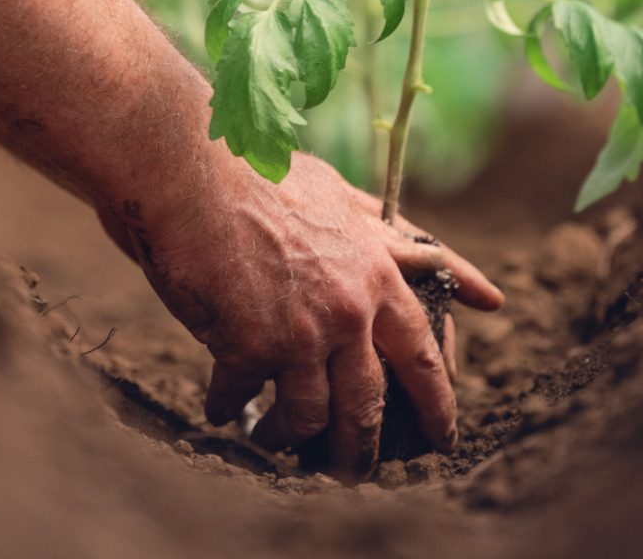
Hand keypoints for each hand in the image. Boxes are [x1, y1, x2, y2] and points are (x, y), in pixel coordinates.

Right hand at [104, 147, 502, 479]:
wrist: (194, 169)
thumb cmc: (260, 171)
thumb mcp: (335, 190)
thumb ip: (375, 225)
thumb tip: (415, 244)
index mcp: (378, 267)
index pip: (427, 341)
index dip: (442, 387)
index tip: (448, 421)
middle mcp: (352, 306)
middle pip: (374, 399)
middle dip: (368, 445)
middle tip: (361, 472)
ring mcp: (305, 331)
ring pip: (312, 416)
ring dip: (292, 438)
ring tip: (276, 444)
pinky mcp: (252, 347)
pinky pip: (245, 400)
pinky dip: (231, 408)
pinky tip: (221, 410)